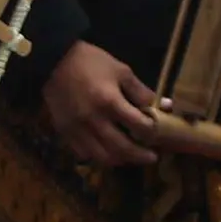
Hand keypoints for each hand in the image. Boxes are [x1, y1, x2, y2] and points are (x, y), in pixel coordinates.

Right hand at [41, 41, 164, 165]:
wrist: (54, 61)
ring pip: (102, 156)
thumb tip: (165, 105)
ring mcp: (77, 129)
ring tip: (131, 157)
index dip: (152, 132)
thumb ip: (142, 91)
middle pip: (122, 148)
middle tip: (152, 157)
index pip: (138, 126)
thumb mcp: (121, 71)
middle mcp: (93, 120)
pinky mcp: (65, 132)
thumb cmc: (91, 62)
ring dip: (121, 160)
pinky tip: (108, 152)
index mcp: (110, 101)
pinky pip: (83, 153)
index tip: (159, 133)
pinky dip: (98, 157)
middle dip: (140, 155)